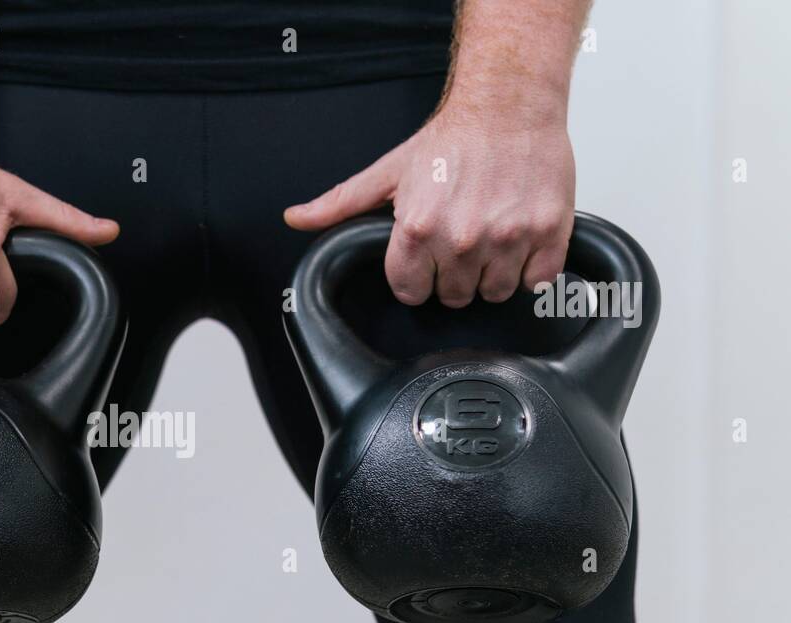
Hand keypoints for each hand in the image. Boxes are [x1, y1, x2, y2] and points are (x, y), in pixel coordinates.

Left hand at [284, 104, 574, 307]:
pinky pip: (537, 282)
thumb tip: (296, 218)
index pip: (410, 292)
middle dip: (454, 276)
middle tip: (461, 243)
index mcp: (417, 229)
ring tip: (491, 239)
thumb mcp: (387, 173)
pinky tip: (520, 241)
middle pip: (454, 297)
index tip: (425, 261)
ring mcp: (507, 238)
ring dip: (493, 275)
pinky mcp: (548, 233)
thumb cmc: (452, 139)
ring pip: (495, 293)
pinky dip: (532, 268)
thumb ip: (339, 203)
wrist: (509, 103)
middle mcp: (461, 238)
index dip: (417, 278)